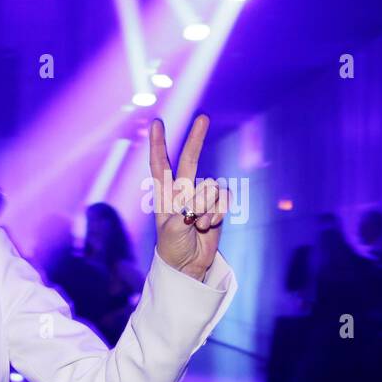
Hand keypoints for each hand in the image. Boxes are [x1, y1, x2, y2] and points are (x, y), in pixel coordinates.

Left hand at [148, 115, 226, 280]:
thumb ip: (183, 213)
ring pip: (212, 188)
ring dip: (207, 210)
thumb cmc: (172, 247)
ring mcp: (201, 197)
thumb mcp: (171, 231)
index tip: (157, 123)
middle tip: (204, 117)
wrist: (188, 264)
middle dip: (196, 139)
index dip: (158, 144)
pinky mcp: (217, 206)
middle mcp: (183, 191)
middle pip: (189, 160)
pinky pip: (224, 200)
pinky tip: (208, 226)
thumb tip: (198, 203)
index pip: (160, 165)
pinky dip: (217, 214)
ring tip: (196, 227)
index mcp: (164, 195)